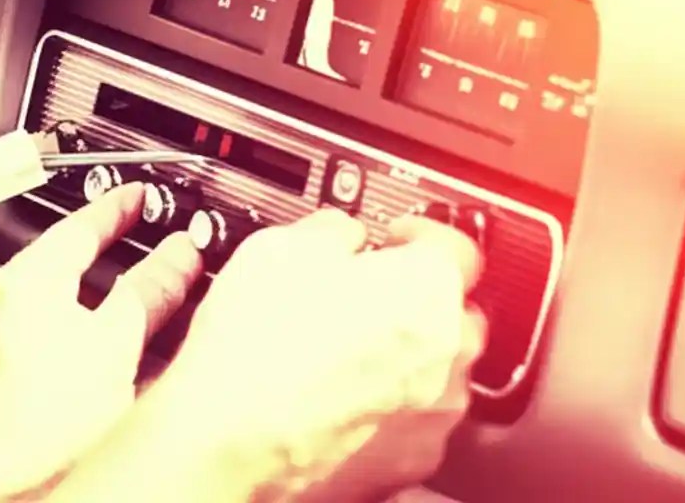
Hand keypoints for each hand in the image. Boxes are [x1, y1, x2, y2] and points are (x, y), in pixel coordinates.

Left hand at [0, 184, 203, 500]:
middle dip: (104, 259)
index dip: (117, 208)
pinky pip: (29, 343)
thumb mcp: (116, 348)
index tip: (138, 198)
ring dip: (84, 305)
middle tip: (140, 251)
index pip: (81, 224)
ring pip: (44, 307)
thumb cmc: (34, 428)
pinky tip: (86, 369)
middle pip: (58, 263)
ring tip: (123, 316)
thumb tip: (179, 256)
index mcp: (25, 280)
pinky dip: (62, 342)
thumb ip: (150, 293)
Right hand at [163, 208, 485, 500]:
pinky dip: (383, 395)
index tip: (392, 236)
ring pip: (433, 362)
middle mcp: (444, 349)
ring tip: (342, 341)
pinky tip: (336, 385)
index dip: (418, 233)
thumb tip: (342, 236)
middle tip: (366, 287)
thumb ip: (335, 229)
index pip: (455, 244)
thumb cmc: (256, 347)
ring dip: (402, 347)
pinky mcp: (407, 455)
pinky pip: (408, 409)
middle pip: (451, 306)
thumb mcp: (285, 246)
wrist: (228, 436)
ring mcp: (428, 408)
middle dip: (416, 293)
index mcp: (427, 287)